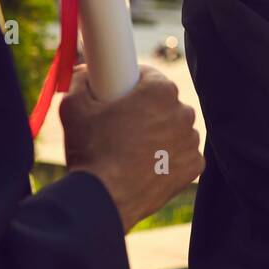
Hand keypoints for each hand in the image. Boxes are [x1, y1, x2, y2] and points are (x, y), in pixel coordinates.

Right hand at [61, 64, 203, 232]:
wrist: (103, 198)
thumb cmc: (89, 149)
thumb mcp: (74, 107)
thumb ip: (79, 81)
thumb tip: (82, 70)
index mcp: (161, 90)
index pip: (149, 76)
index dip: (133, 83)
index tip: (120, 94)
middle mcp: (183, 111)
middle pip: (165, 103)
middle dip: (147, 110)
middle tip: (122, 125)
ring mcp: (191, 140)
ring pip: (175, 129)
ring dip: (160, 133)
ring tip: (132, 149)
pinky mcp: (194, 166)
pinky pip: (182, 155)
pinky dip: (169, 159)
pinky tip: (147, 165)